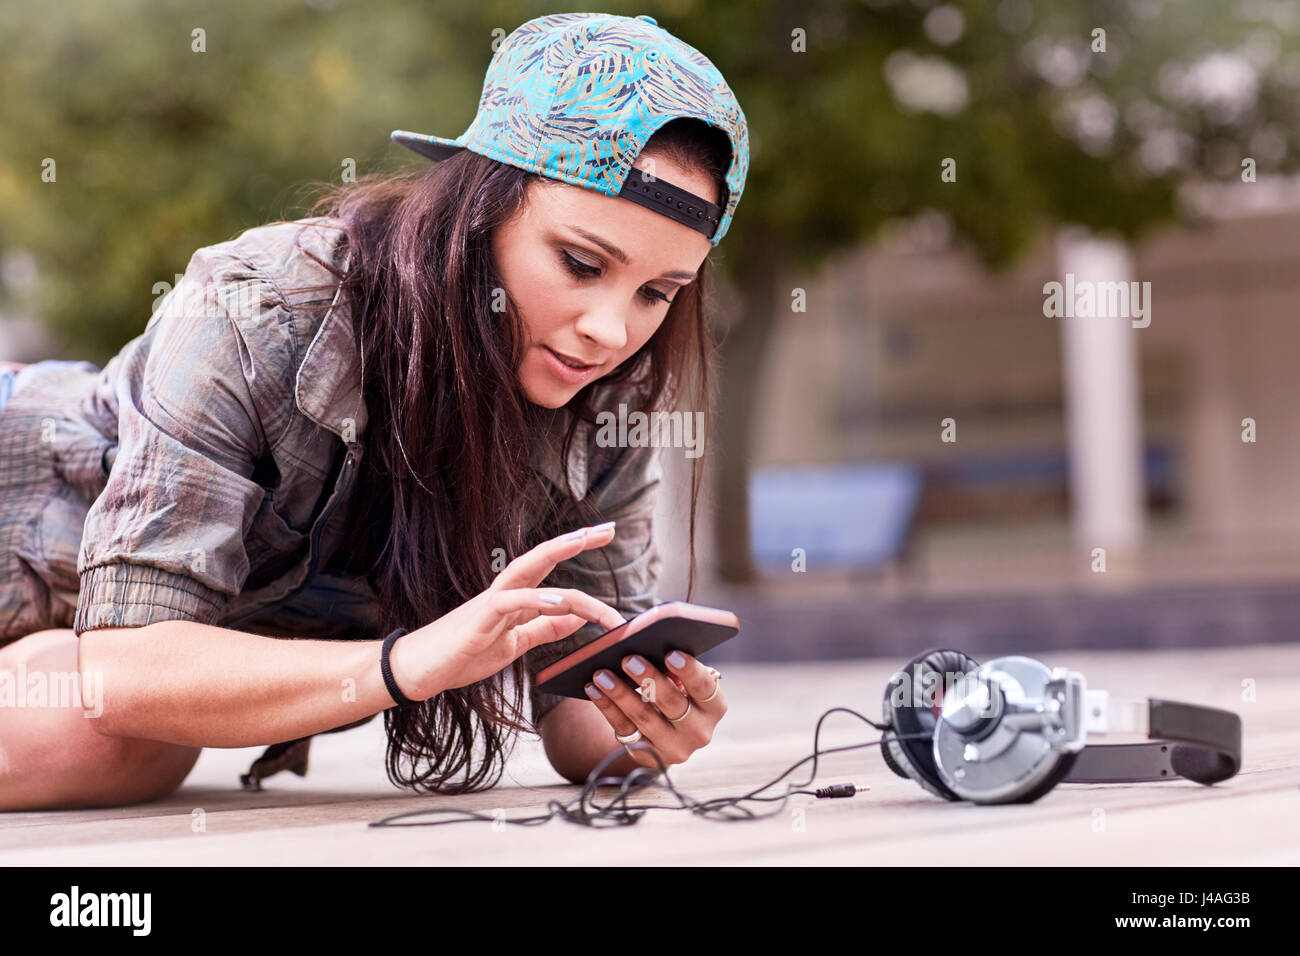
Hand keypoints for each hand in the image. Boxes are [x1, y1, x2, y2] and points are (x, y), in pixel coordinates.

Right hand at [388, 524, 625, 699]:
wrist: (420, 670)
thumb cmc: (463, 655)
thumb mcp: (514, 643)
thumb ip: (545, 629)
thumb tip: (578, 618)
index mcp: (515, 597)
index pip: (551, 567)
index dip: (577, 548)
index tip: (606, 533)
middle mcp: (505, 592)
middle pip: (542, 557)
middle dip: (573, 540)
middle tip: (606, 527)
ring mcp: (491, 603)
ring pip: (527, 569)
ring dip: (556, 553)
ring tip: (584, 541)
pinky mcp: (479, 620)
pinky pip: (510, 602)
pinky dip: (536, 600)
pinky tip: (562, 603)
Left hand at [582, 649, 725, 769]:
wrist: (669, 730)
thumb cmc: (678, 691)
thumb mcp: (685, 682)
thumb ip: (675, 669)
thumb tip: (648, 647)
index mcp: (714, 706)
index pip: (704, 687)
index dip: (689, 671)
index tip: (671, 654)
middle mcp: (699, 731)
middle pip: (673, 704)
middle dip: (649, 680)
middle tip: (629, 659)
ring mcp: (674, 748)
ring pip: (644, 719)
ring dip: (621, 694)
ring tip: (602, 673)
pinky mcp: (648, 756)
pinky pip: (624, 730)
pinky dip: (607, 708)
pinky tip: (594, 690)